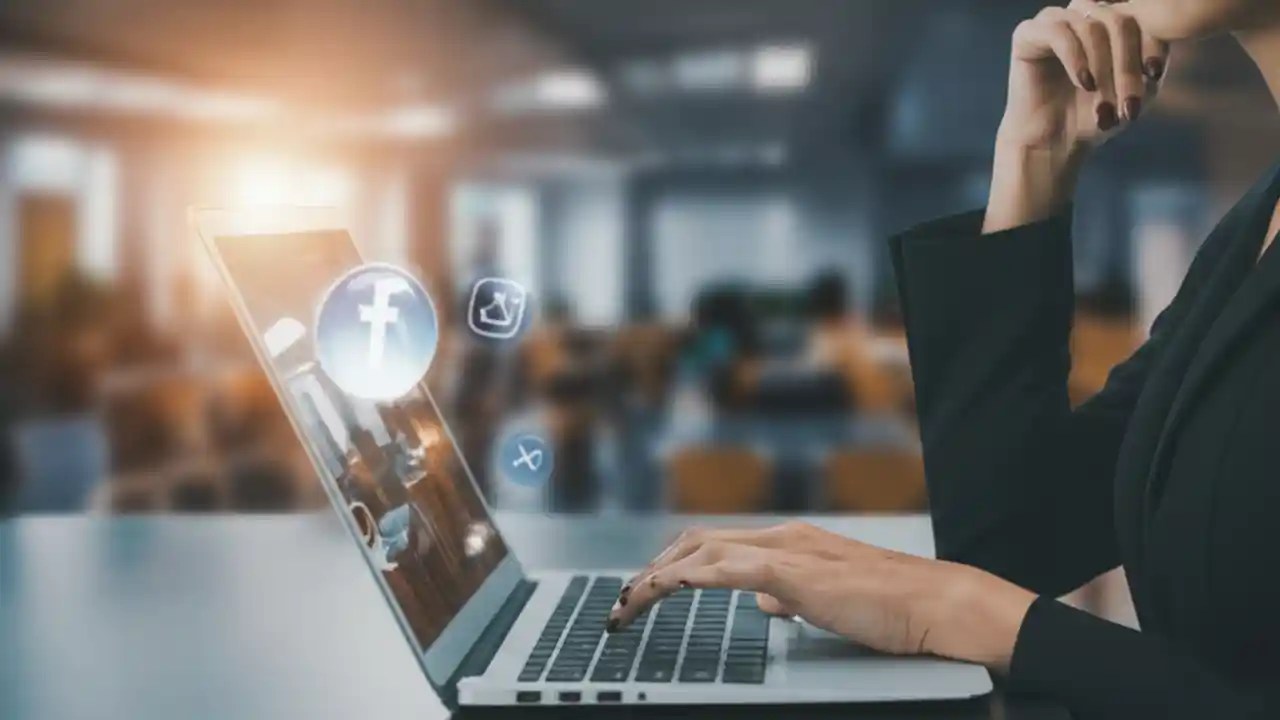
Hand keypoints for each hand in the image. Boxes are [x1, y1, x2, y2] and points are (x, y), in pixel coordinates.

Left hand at [607, 522, 1036, 669]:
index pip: (714, 545)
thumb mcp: (827, 600)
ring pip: (703, 552)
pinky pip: (730, 568)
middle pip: (696, 542)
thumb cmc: (892, 606)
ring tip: (631, 602)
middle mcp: (782, 537)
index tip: (646, 589)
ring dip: (659, 576)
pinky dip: (690, 576)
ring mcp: (789, 551)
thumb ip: (791, 596)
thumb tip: (763, 603)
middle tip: (624, 599)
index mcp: (788, 542)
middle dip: (653, 568)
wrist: (937, 604)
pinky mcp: (797, 573)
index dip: (673, 563)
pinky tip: (667, 589)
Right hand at [985, 0, 1170, 231]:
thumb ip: (1152, 60)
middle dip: (1127, 65)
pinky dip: (1076, 59)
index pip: (1142, 15)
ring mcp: (1055, 20)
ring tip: (1103, 106)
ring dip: (1103, 69)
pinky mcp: (1028, 33)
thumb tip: (1166, 35)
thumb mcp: (1138, 89)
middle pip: (1120, 20)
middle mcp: (1084, 12)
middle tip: (1128, 105)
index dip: (1152, 43)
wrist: (1052, 143)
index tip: (1154, 74)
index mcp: (1111, 18)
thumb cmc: (1095, 116)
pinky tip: (1084, 84)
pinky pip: (1060, 33)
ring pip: (1093, 26)